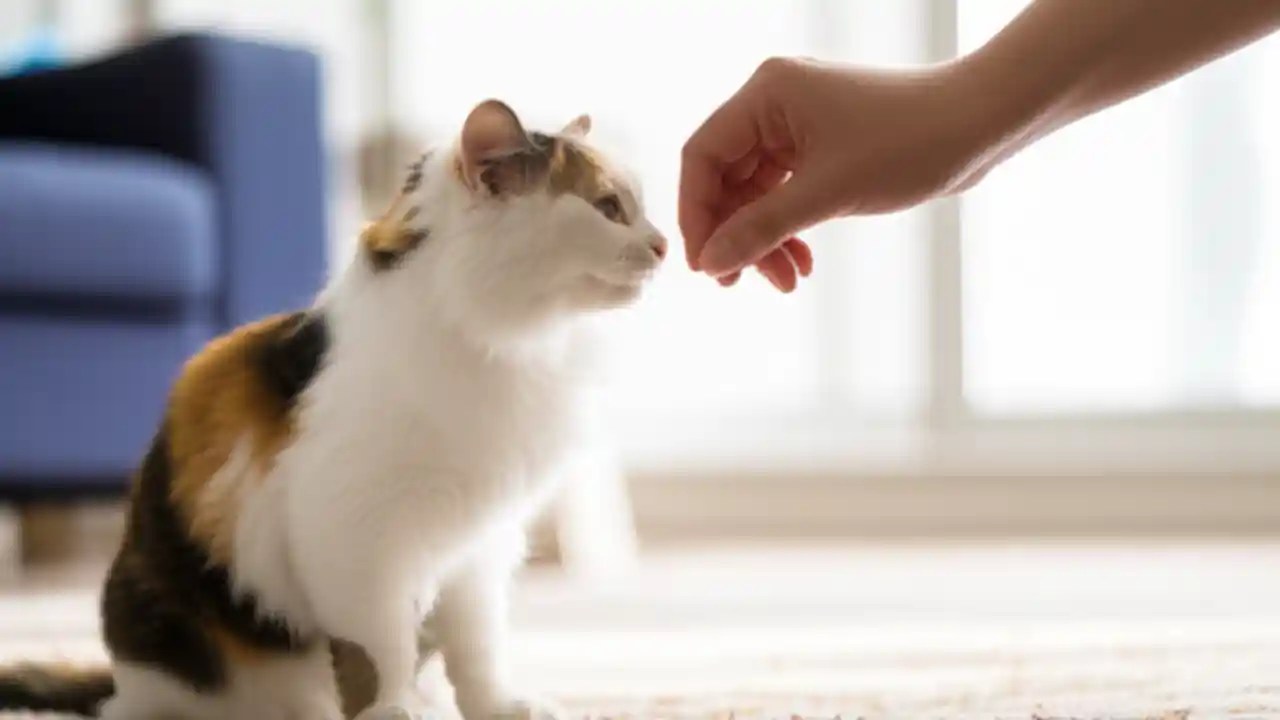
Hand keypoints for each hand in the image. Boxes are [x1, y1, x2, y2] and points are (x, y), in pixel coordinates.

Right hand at [678, 56, 998, 289]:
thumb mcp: (827, 193)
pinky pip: (786, 193)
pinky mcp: (822, 146)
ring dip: (766, 240)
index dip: (696, 214)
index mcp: (767, 95)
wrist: (980, 125)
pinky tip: (803, 262)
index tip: (706, 265)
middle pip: (727, 179)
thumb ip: (761, 229)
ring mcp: (798, 125)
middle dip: (736, 235)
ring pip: (757, 193)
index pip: (703, 156)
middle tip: (740, 283)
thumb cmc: (910, 142)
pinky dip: (790, 228)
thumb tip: (711, 262)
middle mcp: (775, 103)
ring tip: (787, 281)